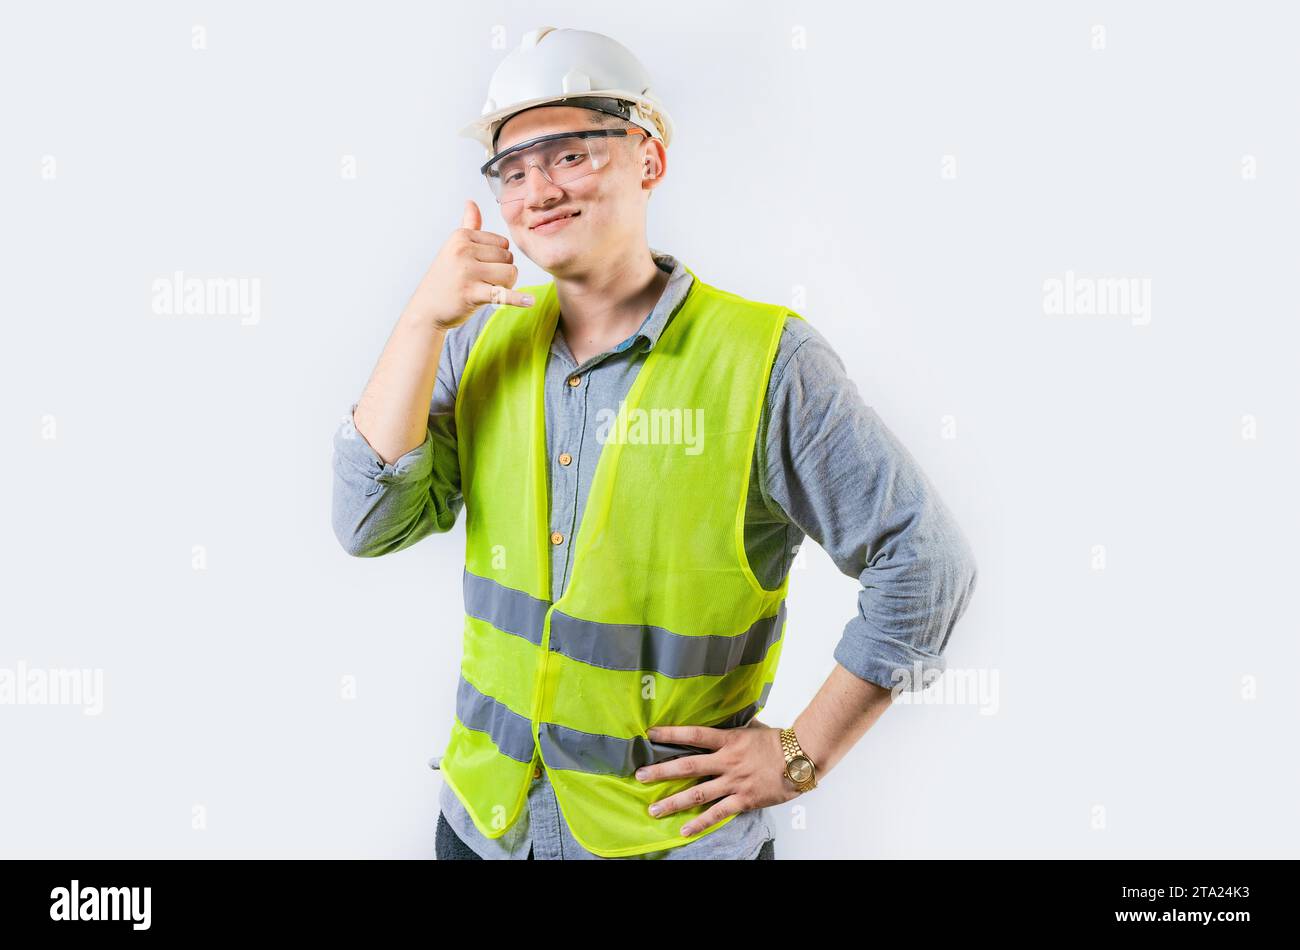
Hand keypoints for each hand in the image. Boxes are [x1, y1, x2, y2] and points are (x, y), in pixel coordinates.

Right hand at [403, 199, 533, 330]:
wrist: (427, 309)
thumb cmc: (445, 278)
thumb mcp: (454, 248)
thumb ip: (468, 225)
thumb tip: (471, 202)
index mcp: (461, 236)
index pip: (503, 242)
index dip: (499, 258)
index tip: (484, 268)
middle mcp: (463, 250)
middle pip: (508, 257)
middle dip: (503, 272)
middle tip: (485, 282)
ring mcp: (467, 272)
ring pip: (510, 273)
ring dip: (506, 285)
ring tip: (488, 290)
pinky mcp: (471, 293)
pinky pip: (503, 294)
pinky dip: (518, 299)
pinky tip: (529, 302)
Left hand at [635, 719, 805, 837]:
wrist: (801, 758)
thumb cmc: (778, 742)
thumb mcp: (752, 728)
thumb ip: (734, 729)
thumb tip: (722, 720)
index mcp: (728, 740)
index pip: (694, 735)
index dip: (671, 733)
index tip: (650, 734)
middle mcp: (727, 761)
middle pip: (688, 765)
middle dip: (661, 771)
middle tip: (639, 776)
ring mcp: (734, 782)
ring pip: (697, 793)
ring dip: (673, 802)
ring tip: (653, 809)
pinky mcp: (743, 800)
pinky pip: (717, 813)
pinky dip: (699, 822)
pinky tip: (683, 829)